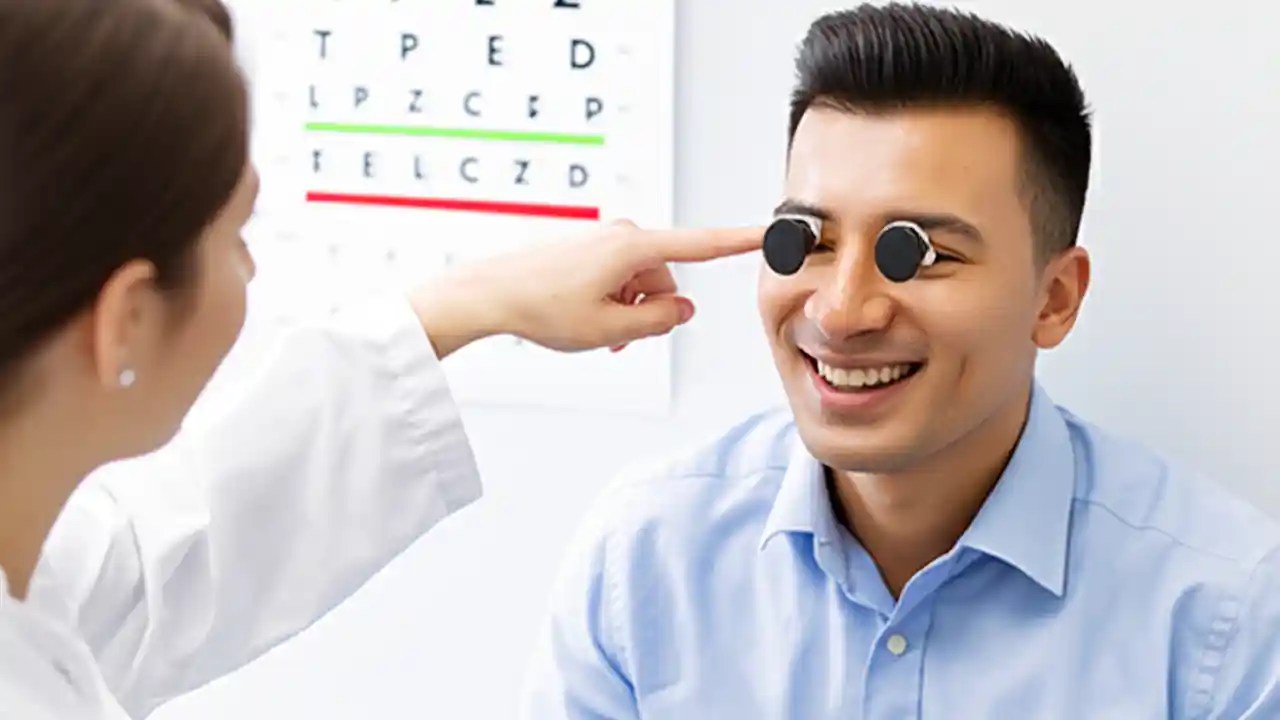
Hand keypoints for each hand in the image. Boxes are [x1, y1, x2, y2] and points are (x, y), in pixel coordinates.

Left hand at [410, 220, 762, 357]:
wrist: (489, 292)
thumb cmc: (541, 306)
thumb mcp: (610, 328)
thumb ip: (657, 321)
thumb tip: (681, 308)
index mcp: (634, 247)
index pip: (701, 245)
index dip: (740, 241)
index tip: (770, 232)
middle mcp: (622, 234)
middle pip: (664, 278)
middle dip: (649, 309)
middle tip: (615, 336)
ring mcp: (602, 239)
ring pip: (639, 281)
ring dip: (627, 309)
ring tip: (595, 332)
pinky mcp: (587, 247)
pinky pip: (616, 277)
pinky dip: (610, 300)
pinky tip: (587, 321)